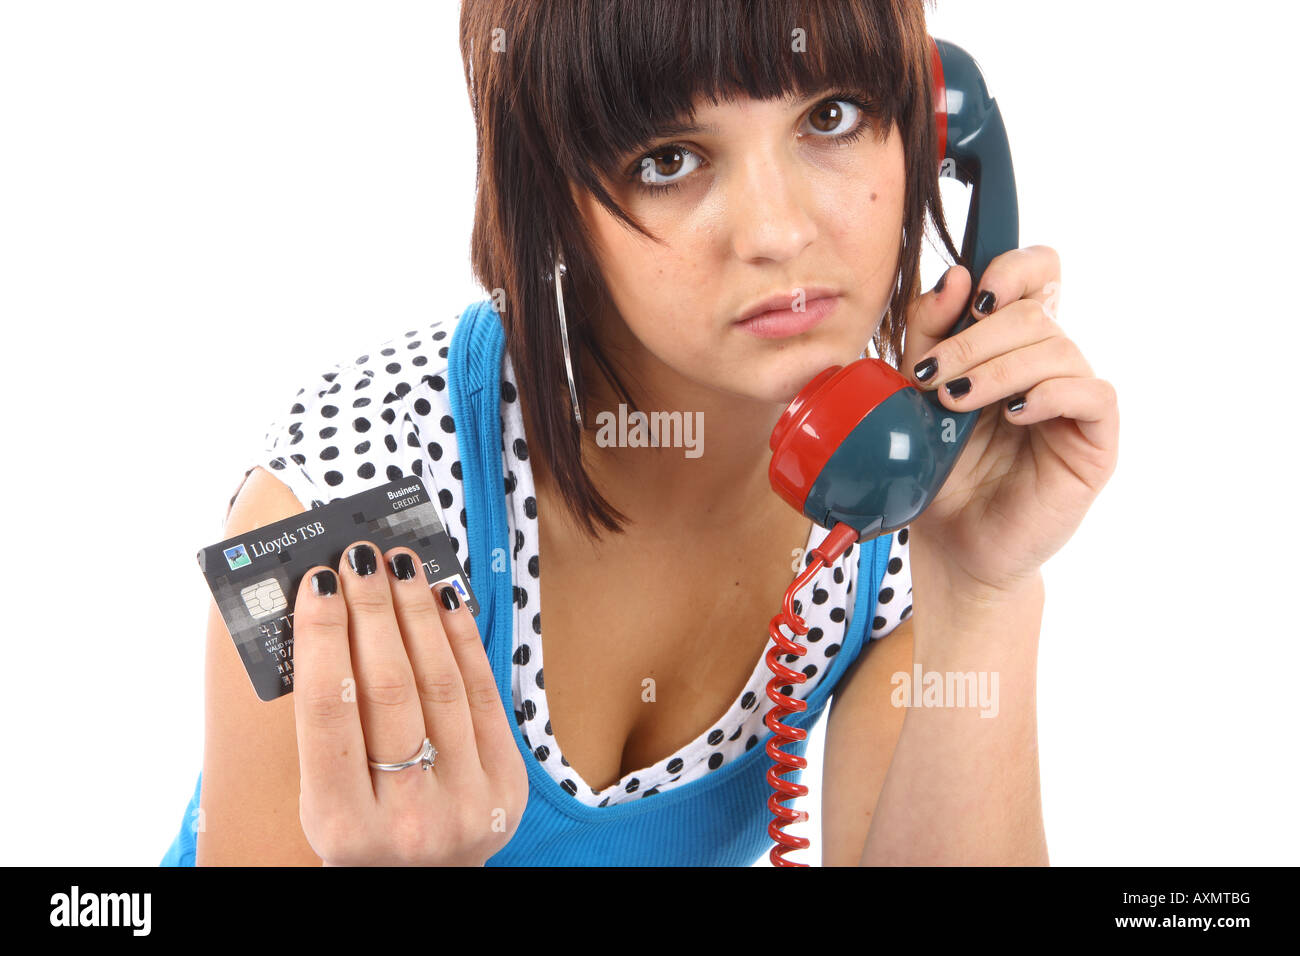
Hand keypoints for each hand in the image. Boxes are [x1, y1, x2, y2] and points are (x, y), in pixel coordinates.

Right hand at [291, 541, 527, 865]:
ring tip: (401, 565)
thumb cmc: (359, 828)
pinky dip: (461, 639)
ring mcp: (465, 803)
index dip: (323, 637)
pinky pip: (483, 695)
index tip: (319, 582)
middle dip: (372, 611)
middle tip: (361, 557)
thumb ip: (326, 726)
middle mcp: (406, 820)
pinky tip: (444, 598)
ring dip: (418, 612)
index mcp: (339, 825)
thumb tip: (330, 616)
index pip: (327, 713)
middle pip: (388, 690)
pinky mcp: (506, 787)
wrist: (423, 889)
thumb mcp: (325, 798)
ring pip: (441, 684)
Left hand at [901, 245, 1118, 598]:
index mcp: (1012, 344)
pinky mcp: (1096, 440)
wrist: (954, 544)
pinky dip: (1047, 394)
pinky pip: (1091, 393)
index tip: (974, 295)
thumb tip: (955, 278)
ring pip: (1056, 348)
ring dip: (997, 368)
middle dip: (974, 338)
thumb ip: (929, 334)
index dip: (1015, 267)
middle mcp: (1050, 363)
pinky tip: (1012, 415)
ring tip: (955, 403)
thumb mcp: (917, 393)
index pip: (1039, 272)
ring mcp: (1076, 399)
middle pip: (1034, 311)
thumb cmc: (939, 470)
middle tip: (932, 377)